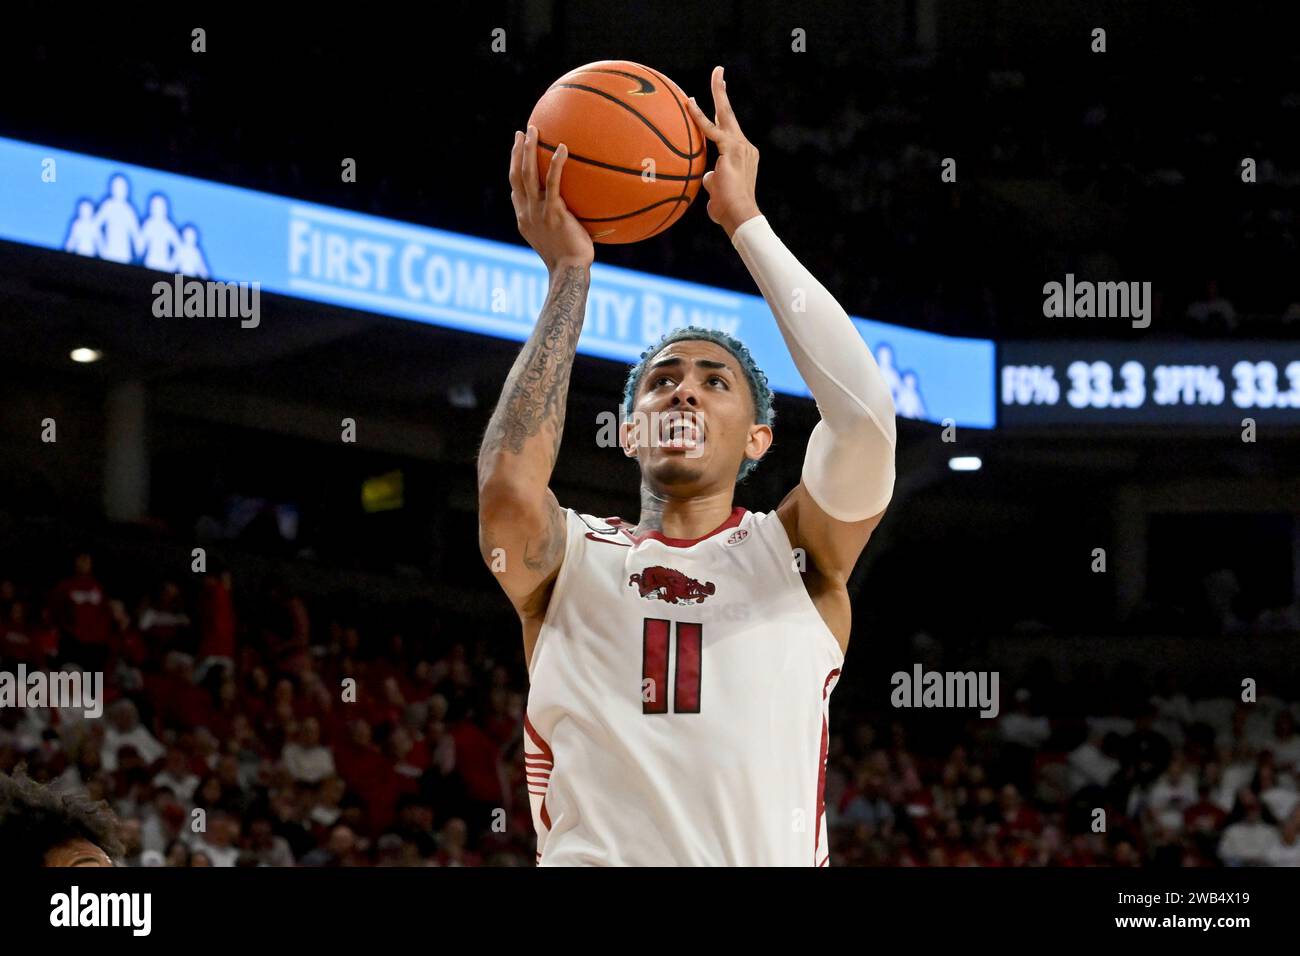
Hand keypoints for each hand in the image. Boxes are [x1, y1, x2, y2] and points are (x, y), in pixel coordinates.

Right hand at [508, 125, 594, 271]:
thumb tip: (574, 209)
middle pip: (516, 175)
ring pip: (527, 174)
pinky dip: (556, 164)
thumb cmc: (569, 259)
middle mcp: (526, 212)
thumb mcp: (558, 238)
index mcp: (524, 218)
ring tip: (533, 130)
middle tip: (522, 132)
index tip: (518, 151)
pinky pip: (552, 183)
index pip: (515, 189)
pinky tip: (563, 148)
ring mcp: (537, 212)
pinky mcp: (552, 213)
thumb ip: (559, 220)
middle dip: (517, 152)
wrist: (569, 271)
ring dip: (529, 150)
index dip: (514, 168)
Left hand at [686, 66, 761, 238]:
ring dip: (718, 92)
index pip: (728, 130)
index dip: (720, 115)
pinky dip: (699, 117)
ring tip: (717, 72)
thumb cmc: (728, 211)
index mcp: (742, 155)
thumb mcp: (717, 192)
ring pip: (724, 115)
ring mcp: (740, 145)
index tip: (716, 100)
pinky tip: (691, 103)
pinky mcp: (731, 149)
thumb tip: (706, 178)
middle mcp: (744, 146)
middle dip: (722, 92)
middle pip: (730, 114)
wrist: (740, 214)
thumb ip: (712, 181)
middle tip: (719, 72)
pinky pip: (711, 129)